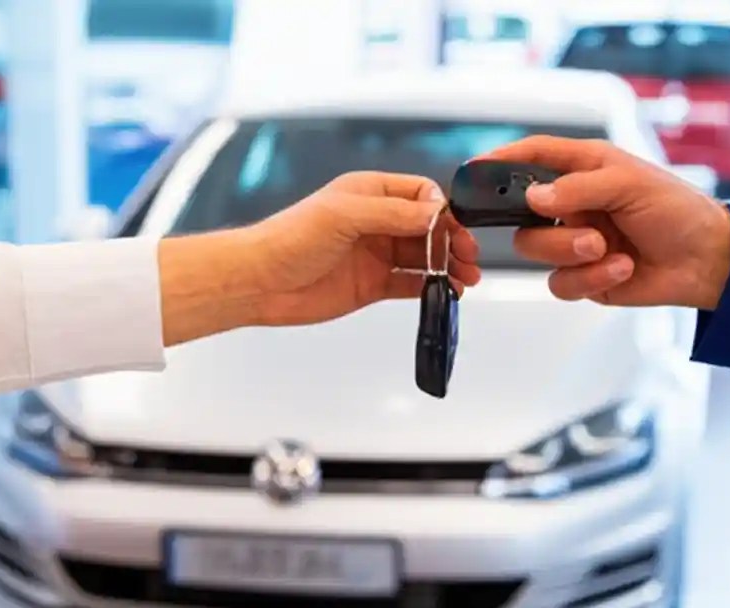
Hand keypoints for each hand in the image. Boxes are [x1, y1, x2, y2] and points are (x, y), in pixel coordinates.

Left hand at [157, 172, 479, 344]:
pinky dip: (432, 287)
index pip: (420, 194)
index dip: (442, 210)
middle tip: (469, 258)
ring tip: (467, 279)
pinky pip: (411, 283)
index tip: (456, 228)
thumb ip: (392, 213)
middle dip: (453, 241)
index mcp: (369, 193)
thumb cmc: (289, 238)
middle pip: (428, 228)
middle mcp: (376, 222)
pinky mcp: (372, 284)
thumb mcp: (344, 215)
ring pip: (424, 257)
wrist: (259, 282)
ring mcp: (375, 254)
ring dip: (448, 266)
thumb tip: (434, 211)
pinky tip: (448, 292)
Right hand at [479, 136, 729, 309]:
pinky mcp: (584, 277)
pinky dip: (590, 278)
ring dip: (572, 253)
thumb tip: (535, 197)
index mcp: (583, 170)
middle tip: (587, 233)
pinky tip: (622, 268)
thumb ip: (578, 187)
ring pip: (535, 251)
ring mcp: (575, 242)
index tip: (477, 168)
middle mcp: (573, 205)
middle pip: (522, 216)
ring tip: (610, 250)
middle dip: (551, 230)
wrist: (707, 261)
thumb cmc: (678, 210)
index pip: (532, 157)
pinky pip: (561, 283)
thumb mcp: (630, 184)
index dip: (503, 160)